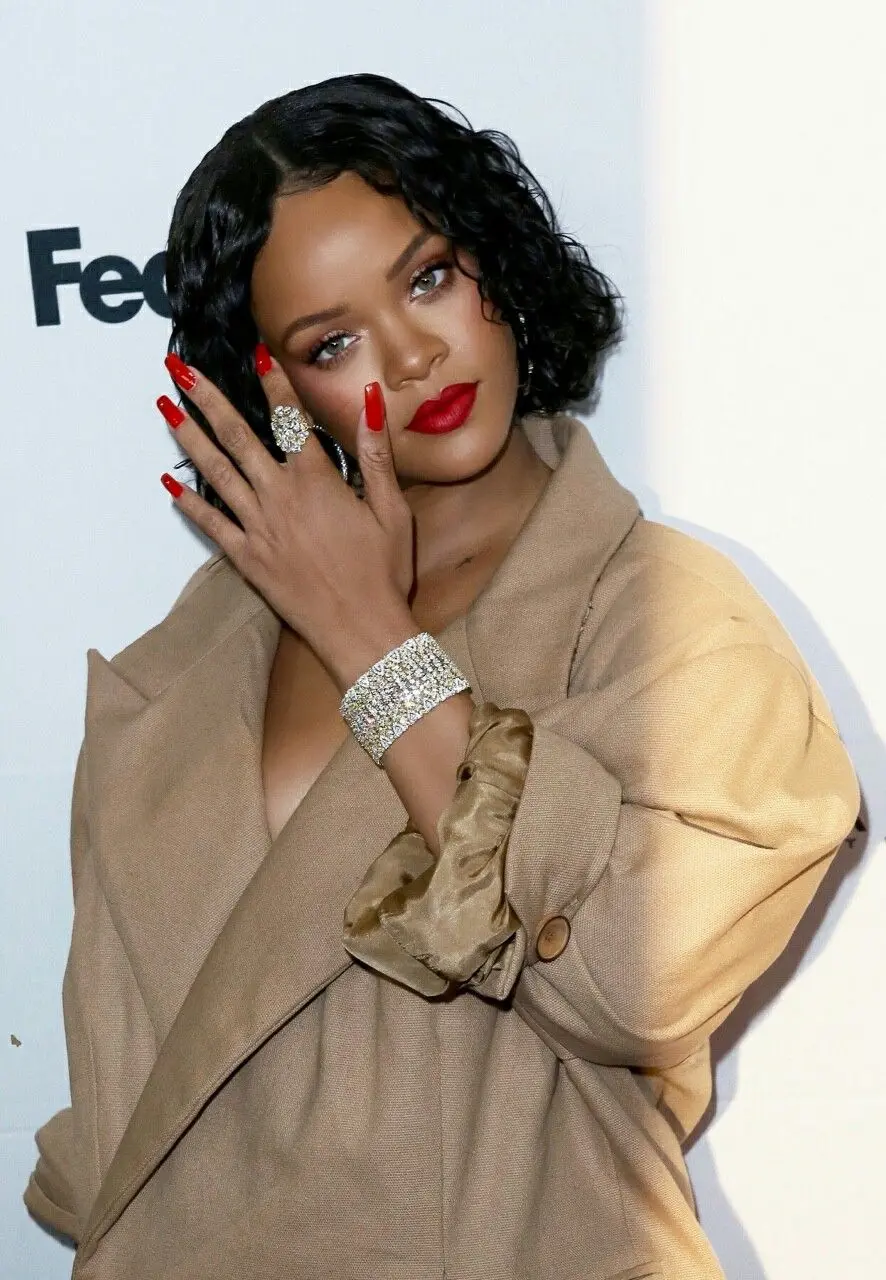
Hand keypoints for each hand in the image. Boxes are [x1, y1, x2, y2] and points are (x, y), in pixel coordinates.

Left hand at [157, 349, 416, 681]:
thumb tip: (370, 400)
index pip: (290, 418)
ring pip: (215, 472)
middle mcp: (279, 496)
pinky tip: (169, 484)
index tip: (254, 352)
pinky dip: (189, 503)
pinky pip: (211, 524)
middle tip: (179, 370)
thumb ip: (375, 454)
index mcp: (317, 480)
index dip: (272, 382)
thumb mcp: (393, 510)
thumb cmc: (384, 573)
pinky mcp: (247, 558)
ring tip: (165, 409)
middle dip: (206, 399)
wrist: (362, 631)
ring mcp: (258, 527)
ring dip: (188, 438)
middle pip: (237, 436)